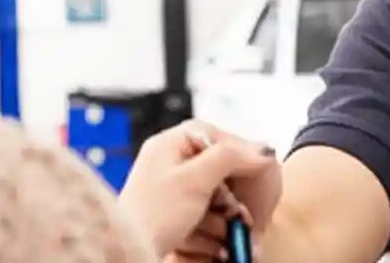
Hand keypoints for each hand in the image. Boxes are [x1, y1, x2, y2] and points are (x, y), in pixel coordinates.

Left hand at [160, 124, 283, 261]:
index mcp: (170, 143)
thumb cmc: (150, 216)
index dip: (243, 155)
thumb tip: (262, 148)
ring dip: (227, 219)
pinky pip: (206, 215)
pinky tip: (217, 247)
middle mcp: (170, 161)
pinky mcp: (175, 212)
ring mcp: (172, 187)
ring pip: (216, 196)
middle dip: (234, 197)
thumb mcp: (194, 181)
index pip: (218, 137)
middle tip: (242, 216)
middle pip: (220, 169)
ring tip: (227, 235)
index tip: (264, 170)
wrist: (125, 252)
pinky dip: (214, 231)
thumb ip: (229, 157)